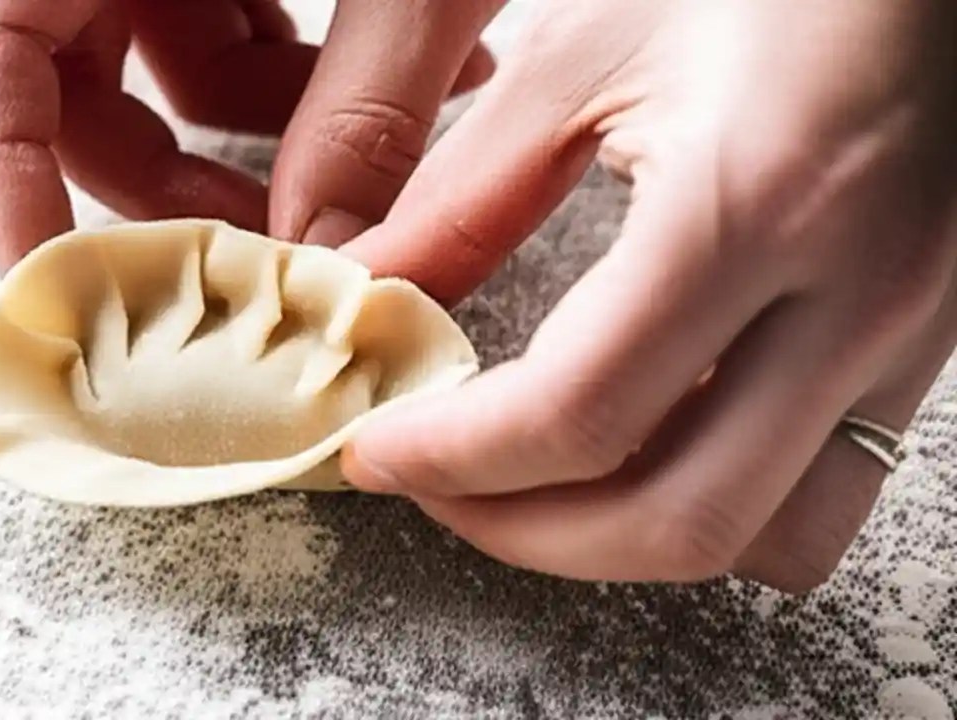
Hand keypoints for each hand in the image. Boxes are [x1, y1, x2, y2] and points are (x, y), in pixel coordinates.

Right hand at [0, 0, 493, 271]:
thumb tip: (330, 258)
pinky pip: (219, 20)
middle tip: (270, 249)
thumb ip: (367, 106)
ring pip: (165, 69)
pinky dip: (299, 65)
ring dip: (270, 126)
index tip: (59, 291)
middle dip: (180, 182)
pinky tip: (417, 70)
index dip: (6, 185)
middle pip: (76, 93)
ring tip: (404, 133)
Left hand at [328, 0, 956, 591]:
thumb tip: (371, 295)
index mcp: (752, 203)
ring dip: (625, 537)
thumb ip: (462, 193)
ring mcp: (909, 329)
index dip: (449, 459)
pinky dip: (719, 504)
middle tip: (433, 488)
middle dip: (522, 532)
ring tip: (529, 480)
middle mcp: (854, 292)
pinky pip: (825, 489)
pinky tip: (645, 443)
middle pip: (675, 520)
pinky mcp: (925, 338)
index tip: (374, 451)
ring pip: (766, 539)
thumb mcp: (583, 53)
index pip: (577, 415)